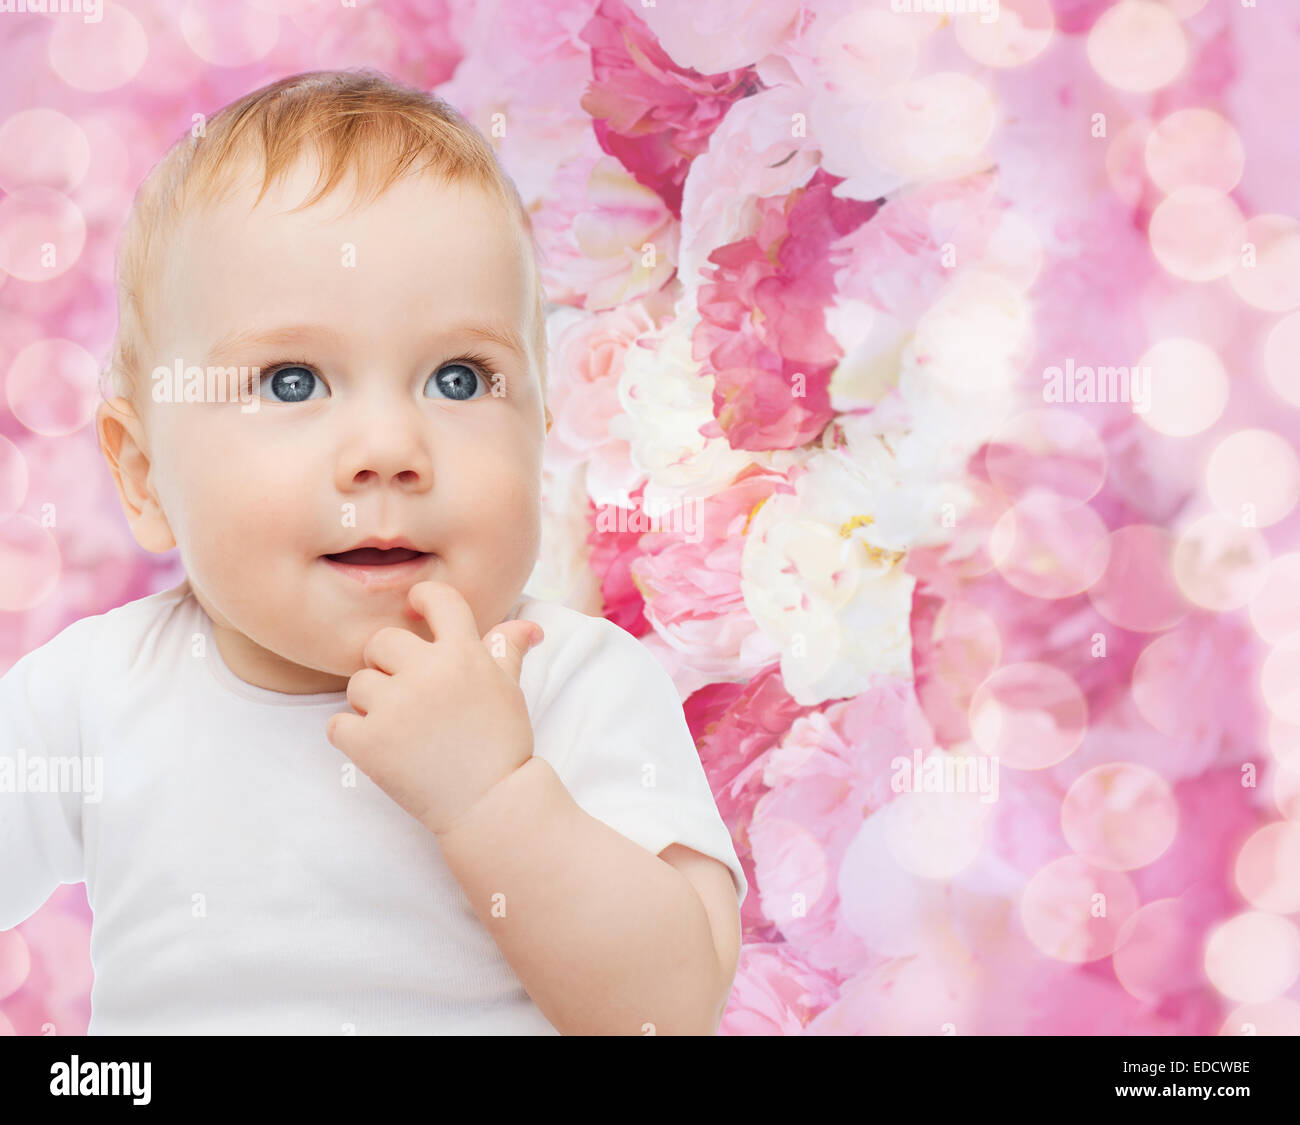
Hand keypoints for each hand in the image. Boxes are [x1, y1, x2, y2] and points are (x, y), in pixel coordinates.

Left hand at [326, 580, 543, 836]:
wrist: (491, 805)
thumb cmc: (503, 744)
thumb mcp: (509, 690)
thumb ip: (507, 650)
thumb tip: (527, 626)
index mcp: (464, 654)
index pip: (436, 598)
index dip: (422, 599)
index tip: (416, 610)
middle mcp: (427, 673)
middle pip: (381, 642)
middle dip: (389, 665)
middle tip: (408, 694)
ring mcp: (395, 708)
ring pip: (357, 684)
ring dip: (371, 704)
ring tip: (400, 729)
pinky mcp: (369, 743)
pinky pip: (338, 724)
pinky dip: (352, 737)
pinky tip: (380, 748)